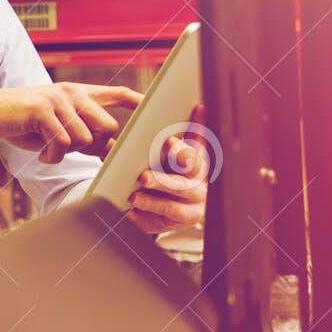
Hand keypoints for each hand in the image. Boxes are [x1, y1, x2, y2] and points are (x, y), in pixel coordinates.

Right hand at [0, 83, 140, 162]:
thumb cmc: (20, 121)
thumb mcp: (54, 125)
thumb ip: (81, 133)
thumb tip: (107, 152)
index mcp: (77, 94)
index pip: (118, 94)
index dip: (140, 104)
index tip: (157, 114)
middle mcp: (72, 93)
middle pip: (108, 126)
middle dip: (96, 147)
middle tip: (71, 151)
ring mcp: (57, 100)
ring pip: (86, 138)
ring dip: (69, 153)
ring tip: (50, 151)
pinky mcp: (42, 111)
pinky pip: (62, 143)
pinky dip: (53, 156)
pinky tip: (42, 154)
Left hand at [125, 107, 209, 234]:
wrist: (186, 203)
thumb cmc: (182, 172)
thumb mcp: (189, 153)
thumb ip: (194, 133)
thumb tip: (201, 106)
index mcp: (200, 172)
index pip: (194, 162)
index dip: (182, 153)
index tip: (169, 143)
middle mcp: (197, 193)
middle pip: (181, 187)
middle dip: (162, 182)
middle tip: (143, 177)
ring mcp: (185, 213)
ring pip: (170, 208)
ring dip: (151, 202)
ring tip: (133, 197)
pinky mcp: (168, 226)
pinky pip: (154, 225)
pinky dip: (142, 219)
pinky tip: (129, 214)